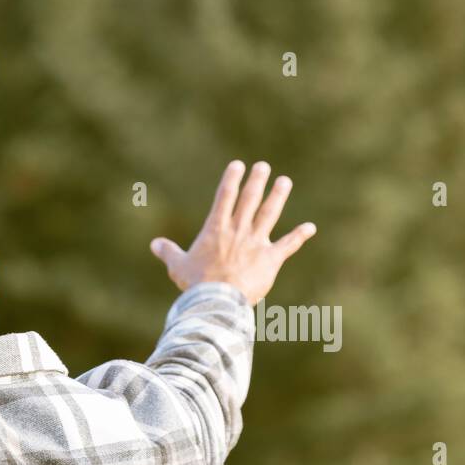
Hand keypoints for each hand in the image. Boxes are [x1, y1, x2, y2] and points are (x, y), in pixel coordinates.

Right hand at [151, 160, 315, 304]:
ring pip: (270, 214)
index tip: (238, 164)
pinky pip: (288, 245)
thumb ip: (168, 252)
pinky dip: (300, 236)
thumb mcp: (178, 266)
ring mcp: (256, 243)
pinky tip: (310, 227)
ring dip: (278, 196)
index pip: (224, 197)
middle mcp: (238, 230)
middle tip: (263, 166)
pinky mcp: (270, 259)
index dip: (231, 179)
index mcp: (216, 229)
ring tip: (284, 182)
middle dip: (256, 181)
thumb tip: (155, 244)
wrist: (217, 300)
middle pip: (250, 200)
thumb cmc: (195, 284)